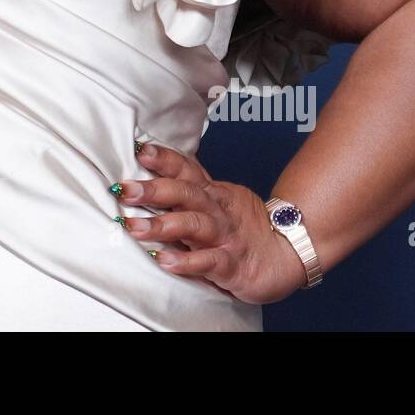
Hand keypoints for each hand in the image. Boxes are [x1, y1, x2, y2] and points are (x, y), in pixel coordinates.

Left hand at [114, 143, 307, 304]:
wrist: (289, 253)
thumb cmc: (246, 227)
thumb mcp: (219, 201)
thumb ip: (187, 192)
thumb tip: (145, 182)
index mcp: (212, 193)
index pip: (187, 169)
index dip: (164, 159)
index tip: (140, 150)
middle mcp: (217, 210)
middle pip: (186, 193)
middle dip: (154, 190)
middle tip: (125, 189)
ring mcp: (225, 236)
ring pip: (194, 225)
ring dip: (162, 225)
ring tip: (134, 227)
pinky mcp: (233, 264)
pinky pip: (208, 261)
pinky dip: (186, 261)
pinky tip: (165, 261)